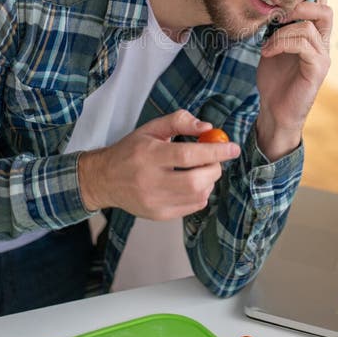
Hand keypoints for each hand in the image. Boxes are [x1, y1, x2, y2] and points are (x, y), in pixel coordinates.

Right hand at [78, 109, 239, 218]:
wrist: (104, 179)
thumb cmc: (131, 150)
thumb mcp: (152, 128)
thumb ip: (180, 121)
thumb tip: (208, 128)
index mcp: (149, 155)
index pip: (188, 155)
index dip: (215, 151)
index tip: (233, 148)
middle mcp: (150, 181)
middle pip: (196, 181)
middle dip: (214, 168)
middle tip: (214, 160)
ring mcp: (154, 201)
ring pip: (198, 196)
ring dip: (209, 181)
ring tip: (201, 171)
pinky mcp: (158, 215)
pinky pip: (192, 207)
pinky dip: (201, 194)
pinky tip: (191, 184)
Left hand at [256, 0, 332, 159]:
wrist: (274, 111)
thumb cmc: (274, 80)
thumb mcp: (272, 46)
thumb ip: (276, 27)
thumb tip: (267, 3)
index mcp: (314, 36)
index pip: (320, 6)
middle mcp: (323, 44)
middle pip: (324, 10)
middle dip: (298, 6)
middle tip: (275, 14)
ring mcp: (322, 57)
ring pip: (309, 27)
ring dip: (282, 31)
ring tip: (266, 44)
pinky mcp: (317, 69)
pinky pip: (304, 45)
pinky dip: (282, 43)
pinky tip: (268, 52)